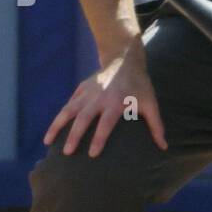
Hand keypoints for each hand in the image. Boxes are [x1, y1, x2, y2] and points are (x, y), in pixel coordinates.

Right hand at [44, 41, 165, 157]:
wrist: (124, 58)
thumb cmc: (140, 84)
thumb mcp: (150, 102)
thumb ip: (156, 125)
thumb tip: (163, 147)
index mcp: (116, 102)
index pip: (105, 123)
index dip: (99, 139)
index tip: (92, 154)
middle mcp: (98, 97)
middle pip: (83, 119)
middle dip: (74, 136)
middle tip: (67, 153)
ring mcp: (88, 92)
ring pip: (68, 110)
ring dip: (57, 125)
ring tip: (47, 141)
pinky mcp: (82, 87)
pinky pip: (69, 103)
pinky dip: (61, 115)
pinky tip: (54, 129)